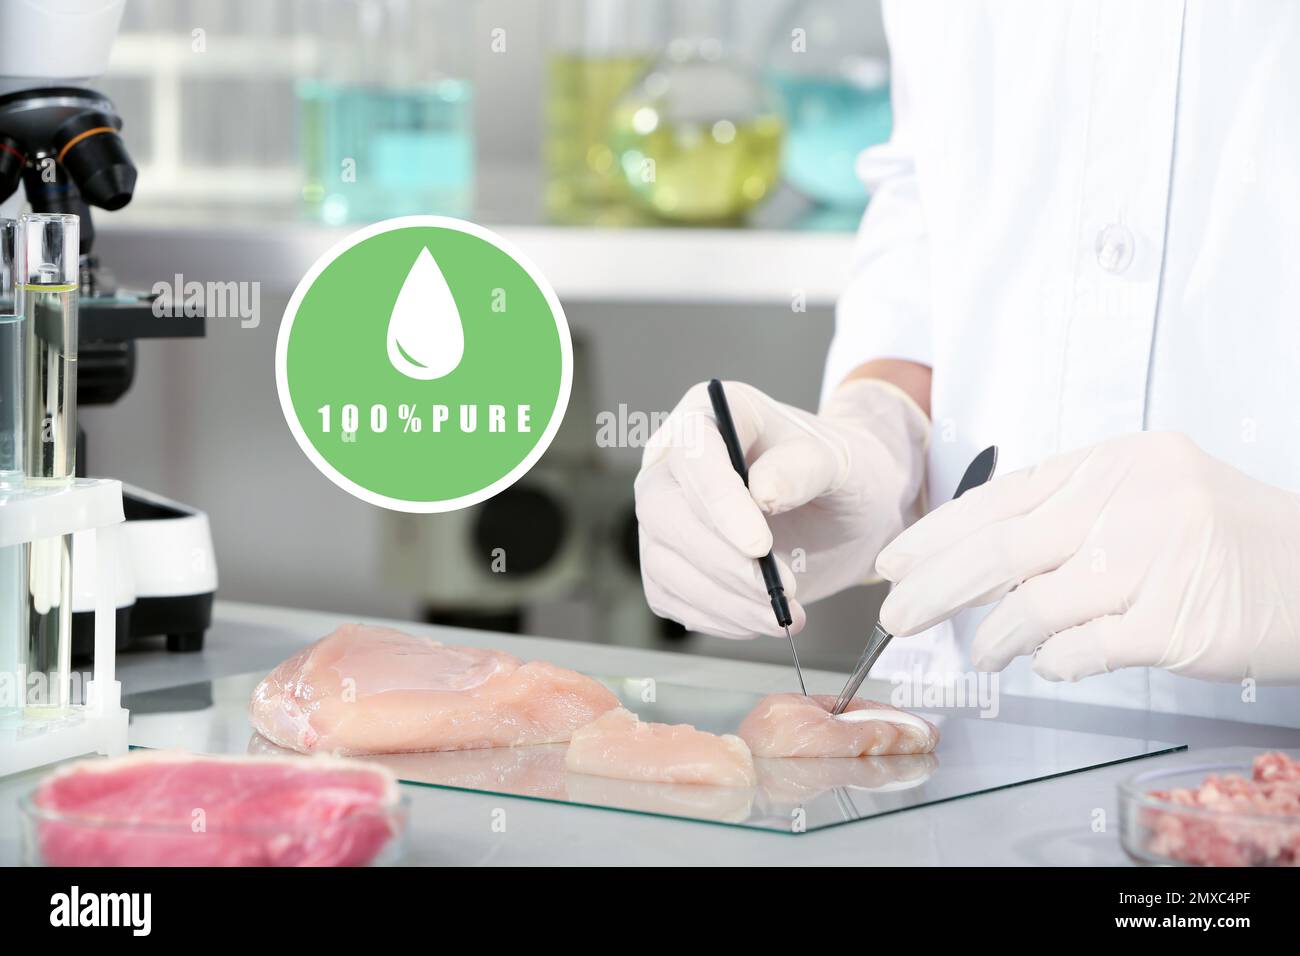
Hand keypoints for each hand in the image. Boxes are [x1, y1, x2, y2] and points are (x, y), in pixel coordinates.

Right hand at [635, 379, 927, 637]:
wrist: (847, 510)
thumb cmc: (841, 471)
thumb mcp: (839, 461)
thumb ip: (803, 468)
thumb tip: (762, 492)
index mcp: (709, 413)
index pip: (692, 454)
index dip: (718, 503)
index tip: (759, 547)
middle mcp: (673, 461)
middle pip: (663, 511)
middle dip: (720, 561)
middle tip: (780, 591)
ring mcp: (666, 514)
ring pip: (662, 563)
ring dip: (723, 600)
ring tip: (783, 614)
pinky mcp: (670, 561)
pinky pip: (672, 597)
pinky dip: (717, 618)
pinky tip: (761, 617)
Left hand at [876, 432, 1299, 682]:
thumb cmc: (1222, 537)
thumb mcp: (1145, 495)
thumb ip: (1066, 518)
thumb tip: (980, 564)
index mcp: (1113, 463)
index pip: (1000, 498)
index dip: (937, 533)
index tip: (895, 561)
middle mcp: (1130, 502)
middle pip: (999, 550)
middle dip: (934, 588)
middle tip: (898, 617)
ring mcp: (1154, 561)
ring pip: (1032, 605)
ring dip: (992, 636)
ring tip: (982, 653)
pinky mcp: (1174, 623)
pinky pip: (1081, 649)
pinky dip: (1053, 661)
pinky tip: (1049, 663)